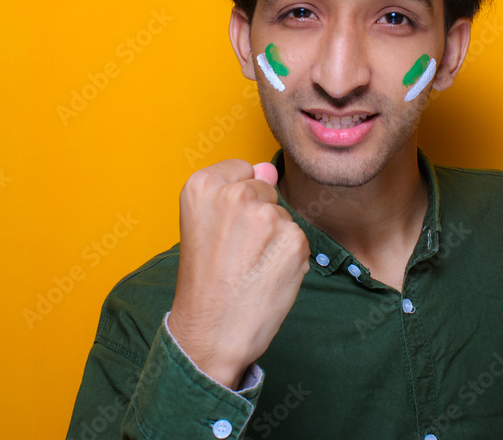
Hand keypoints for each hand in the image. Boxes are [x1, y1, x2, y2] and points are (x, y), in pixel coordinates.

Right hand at [168, 159, 309, 389]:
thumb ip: (238, 188)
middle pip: (267, 190)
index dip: (238, 203)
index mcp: (202, 184)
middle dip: (259, 218)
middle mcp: (234, 194)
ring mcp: (265, 217)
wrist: (209, 334)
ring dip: (276, 240)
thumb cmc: (204, 283)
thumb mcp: (206, 225)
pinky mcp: (293, 241)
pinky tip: (267, 277)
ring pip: (284, 216)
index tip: (223, 231)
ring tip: (249, 268)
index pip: (244, 170)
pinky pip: (299, 239)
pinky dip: (290, 258)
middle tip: (235, 254)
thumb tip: (269, 168)